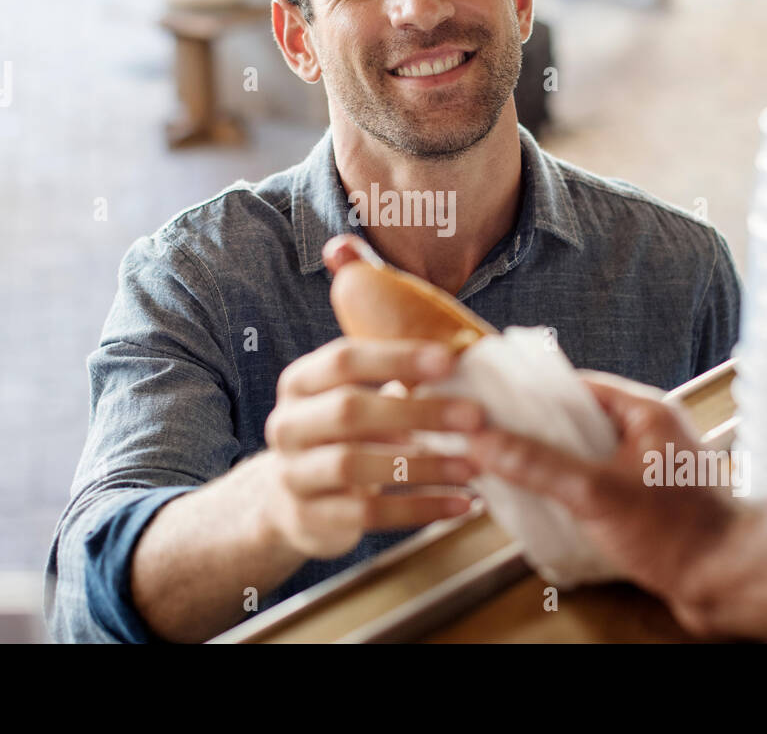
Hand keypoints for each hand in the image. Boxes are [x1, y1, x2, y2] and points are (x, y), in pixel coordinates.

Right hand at [258, 235, 481, 559]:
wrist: (290, 499)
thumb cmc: (338, 424)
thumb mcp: (342, 378)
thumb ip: (355, 318)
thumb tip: (342, 244)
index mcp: (299, 382)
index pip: (342, 360)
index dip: (395, 357)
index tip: (450, 359)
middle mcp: (288, 425)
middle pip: (351, 414)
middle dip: (419, 413)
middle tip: (477, 417)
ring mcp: (297, 476)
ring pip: (359, 468)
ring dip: (424, 466)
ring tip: (476, 464)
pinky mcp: (314, 521)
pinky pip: (370, 516)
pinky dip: (420, 510)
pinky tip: (463, 503)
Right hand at [464, 370, 739, 633]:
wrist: (727, 581)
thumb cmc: (683, 533)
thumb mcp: (597, 493)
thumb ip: (540, 465)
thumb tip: (490, 442)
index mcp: (646, 412)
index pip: (578, 386)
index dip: (534, 394)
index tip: (497, 402)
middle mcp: (649, 433)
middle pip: (578, 421)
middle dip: (537, 433)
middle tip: (497, 440)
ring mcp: (647, 466)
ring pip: (586, 454)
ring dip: (553, 464)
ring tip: (514, 472)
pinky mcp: (645, 498)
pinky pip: (597, 481)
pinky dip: (571, 489)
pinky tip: (548, 504)